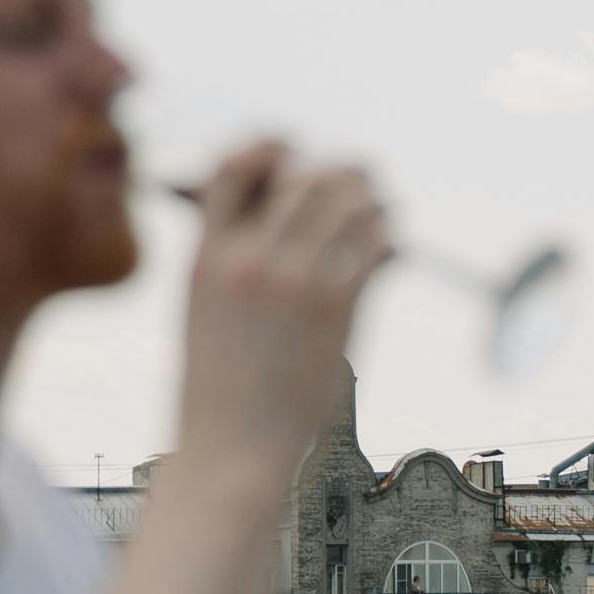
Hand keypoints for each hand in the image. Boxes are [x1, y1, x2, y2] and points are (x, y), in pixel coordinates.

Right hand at [176, 141, 392, 484]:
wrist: (233, 450)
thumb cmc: (220, 390)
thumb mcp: (202, 314)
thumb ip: (229, 262)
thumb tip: (277, 219)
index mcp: (204, 256)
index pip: (232, 168)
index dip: (267, 144)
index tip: (292, 143)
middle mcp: (247, 258)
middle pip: (304, 177)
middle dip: (341, 171)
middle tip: (363, 178)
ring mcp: (291, 278)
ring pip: (346, 201)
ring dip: (373, 198)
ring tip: (384, 208)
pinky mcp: (333, 304)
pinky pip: (371, 244)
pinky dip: (387, 236)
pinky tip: (391, 247)